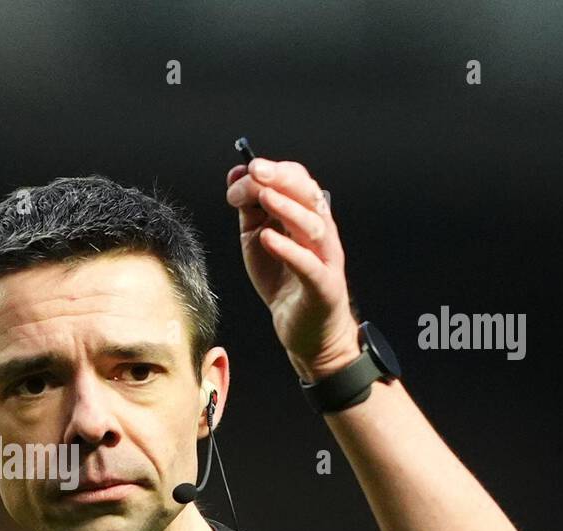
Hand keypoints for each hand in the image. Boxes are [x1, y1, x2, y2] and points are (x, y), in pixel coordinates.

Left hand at [225, 157, 359, 379]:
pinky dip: (288, 249)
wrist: (305, 330)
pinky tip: (268, 238)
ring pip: (313, 226)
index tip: (245, 168)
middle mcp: (321, 233)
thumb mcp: (258, 238)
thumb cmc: (283, 281)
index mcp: (307, 217)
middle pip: (308, 196)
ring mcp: (325, 259)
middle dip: (282, 179)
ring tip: (263, 196)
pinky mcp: (322, 286)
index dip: (274, 170)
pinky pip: (308, 265)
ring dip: (287, 208)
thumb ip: (250, 208)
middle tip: (255, 170)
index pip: (298, 181)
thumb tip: (237, 174)